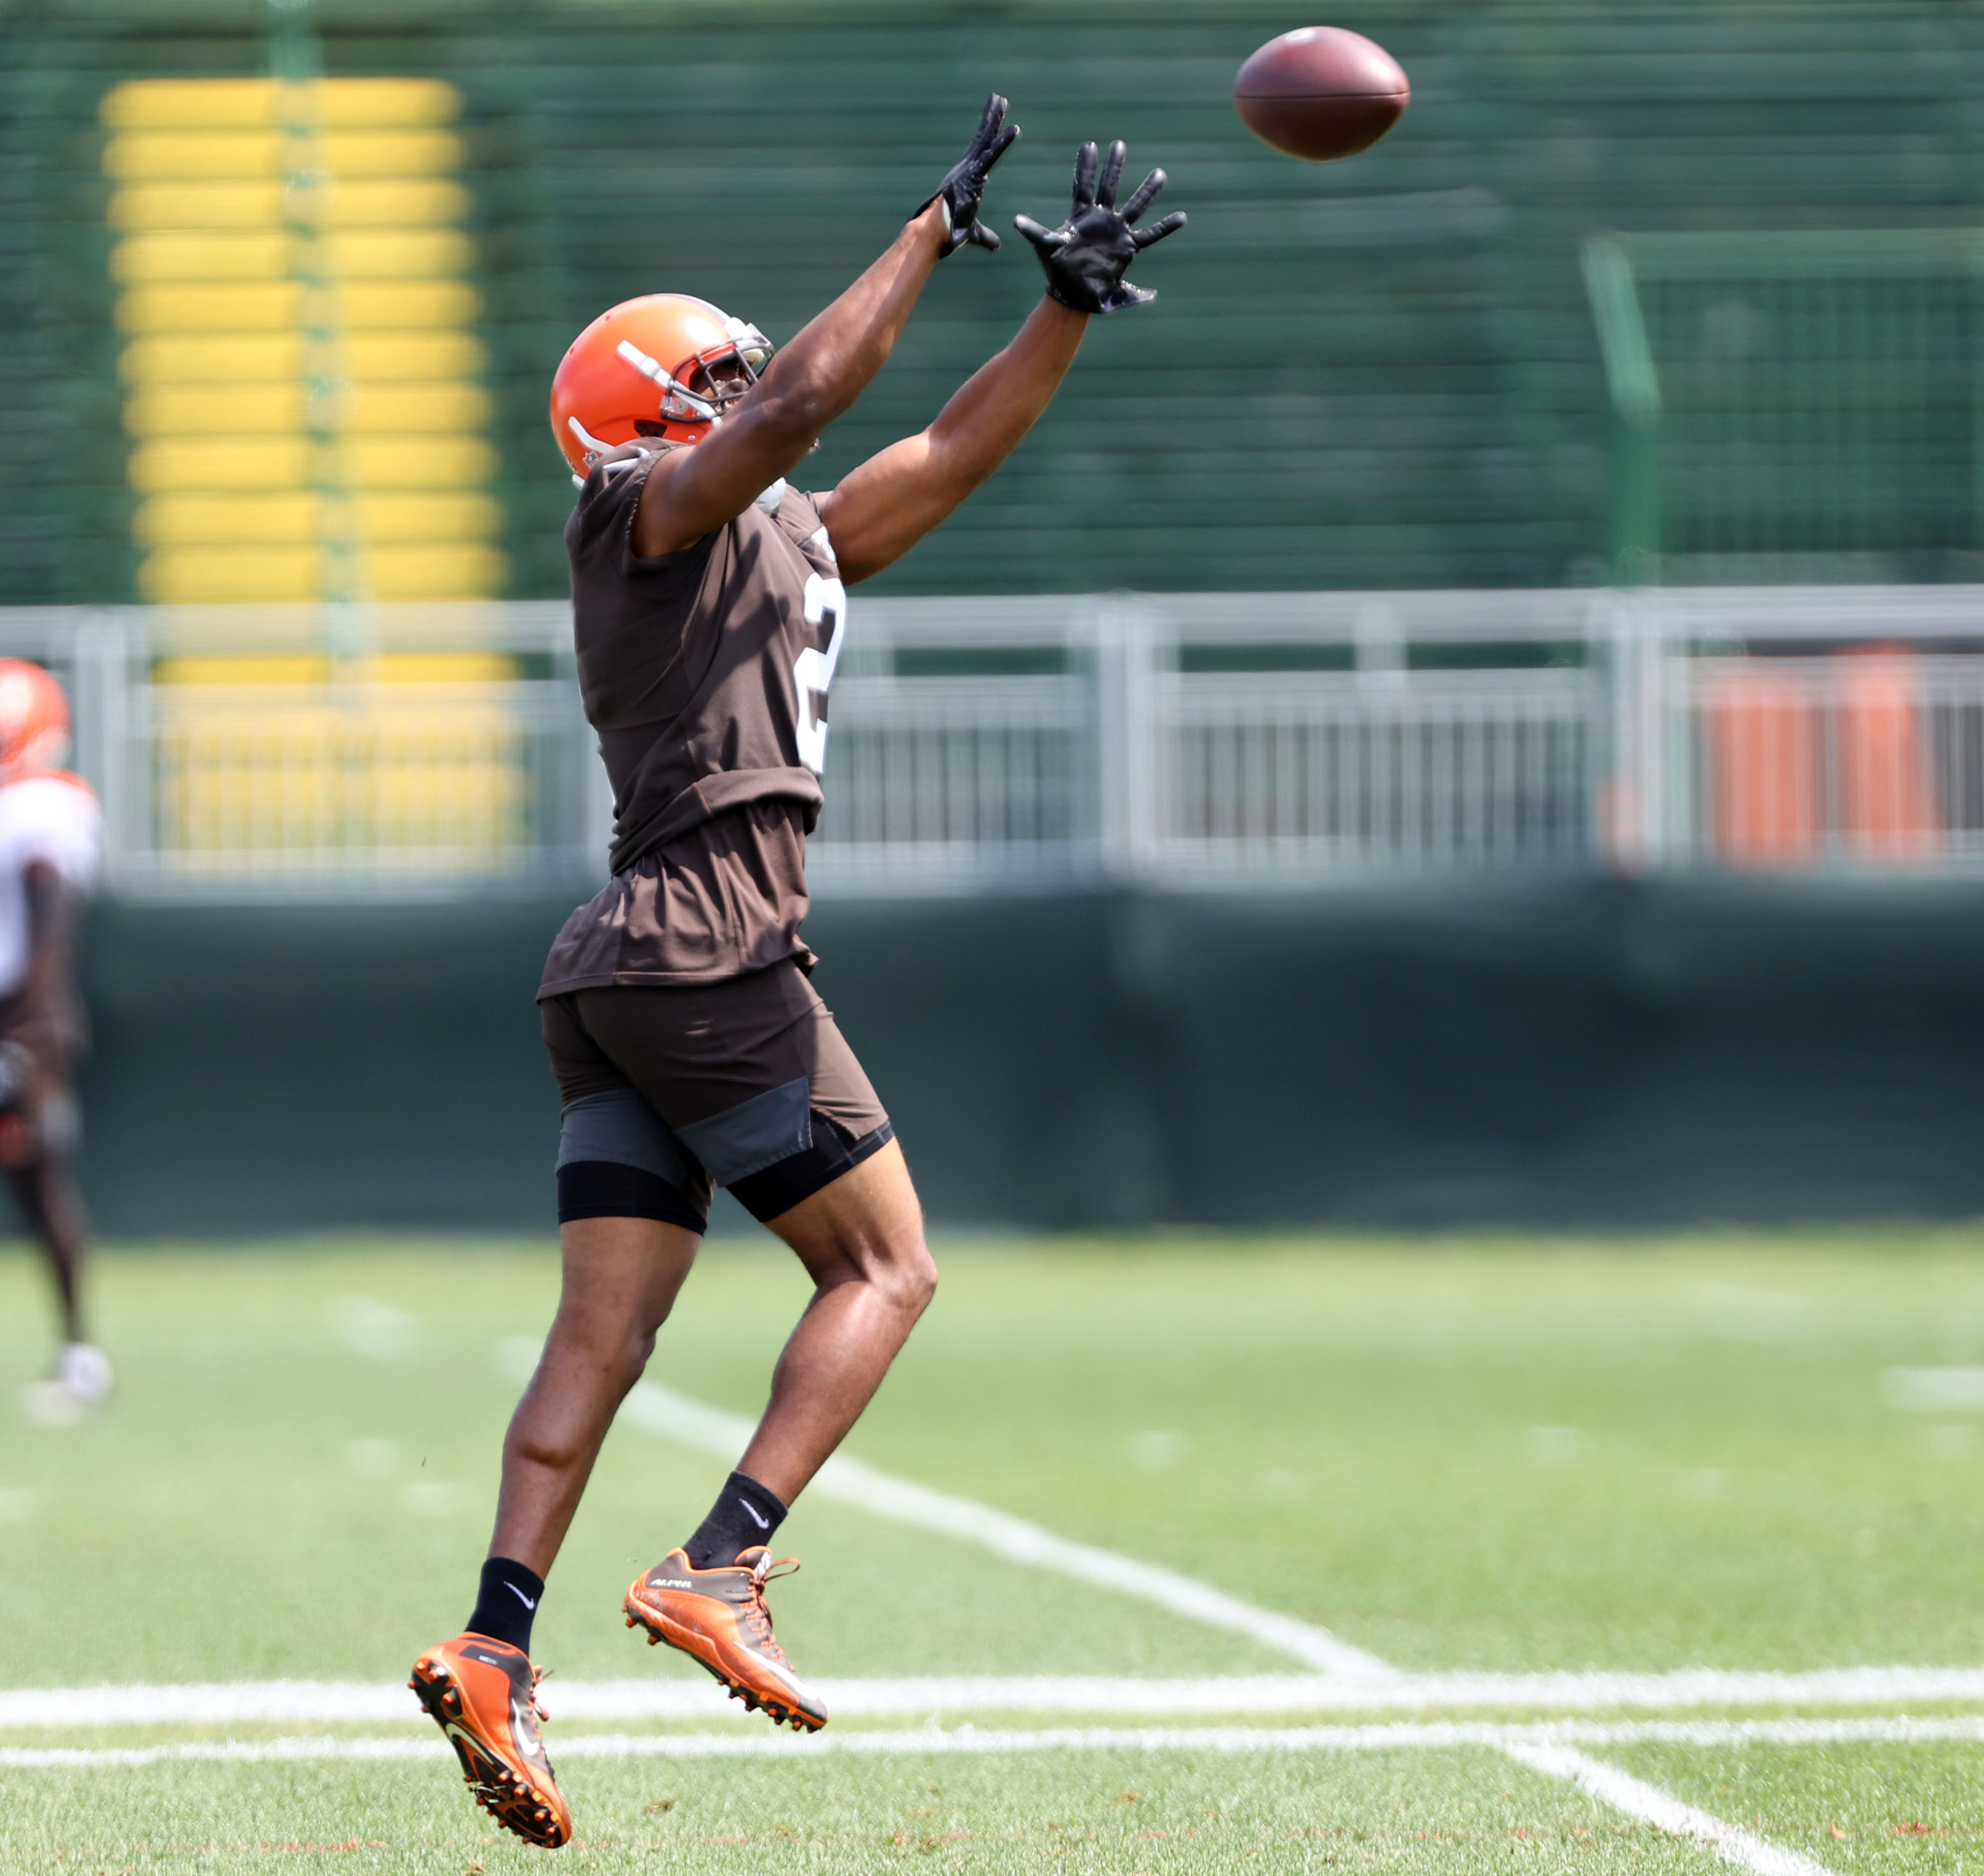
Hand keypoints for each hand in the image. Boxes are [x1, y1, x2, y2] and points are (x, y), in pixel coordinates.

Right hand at [916, 93, 1019, 256]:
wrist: (934, 233)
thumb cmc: (949, 233)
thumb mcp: (973, 233)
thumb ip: (986, 236)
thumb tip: (996, 246)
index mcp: (967, 179)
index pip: (982, 153)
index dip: (990, 137)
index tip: (995, 121)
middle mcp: (967, 169)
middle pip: (983, 139)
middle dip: (991, 119)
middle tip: (999, 99)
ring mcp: (969, 171)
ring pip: (986, 141)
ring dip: (995, 120)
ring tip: (1003, 101)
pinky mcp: (973, 176)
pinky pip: (992, 155)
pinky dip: (1004, 142)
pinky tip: (1014, 129)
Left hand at [1015, 140, 1185, 313]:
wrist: (1073, 294)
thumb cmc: (1057, 271)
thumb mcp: (1046, 248)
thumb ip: (1035, 232)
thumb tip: (1015, 221)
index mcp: (1081, 216)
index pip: (1084, 185)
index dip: (1087, 166)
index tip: (1090, 144)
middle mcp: (1101, 220)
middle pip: (1110, 187)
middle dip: (1115, 166)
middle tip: (1120, 144)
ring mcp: (1116, 232)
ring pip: (1135, 206)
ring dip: (1147, 191)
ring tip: (1161, 174)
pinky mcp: (1128, 247)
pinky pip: (1150, 235)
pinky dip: (1165, 227)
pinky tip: (1181, 217)